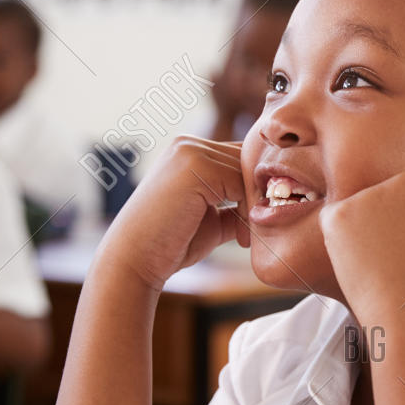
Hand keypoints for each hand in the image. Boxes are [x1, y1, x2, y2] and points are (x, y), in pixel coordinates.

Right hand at [97, 137, 249, 289]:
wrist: (136, 261)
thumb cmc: (172, 244)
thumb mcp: (212, 218)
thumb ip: (236, 204)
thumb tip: (268, 202)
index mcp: (188, 151)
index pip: (240, 157)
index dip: (254, 189)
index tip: (256, 224)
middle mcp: (188, 143)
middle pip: (247, 160)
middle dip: (257, 197)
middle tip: (256, 233)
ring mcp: (189, 151)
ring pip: (247, 171)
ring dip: (255, 206)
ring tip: (246, 238)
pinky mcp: (194, 166)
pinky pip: (241, 182)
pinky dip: (247, 211)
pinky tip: (239, 238)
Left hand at [319, 172, 404, 324]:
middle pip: (387, 203)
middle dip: (388, 230)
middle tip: (399, 264)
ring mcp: (372, 195)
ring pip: (359, 213)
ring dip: (363, 237)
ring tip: (382, 267)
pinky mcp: (342, 213)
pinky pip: (334, 223)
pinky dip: (341, 245)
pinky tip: (361, 264)